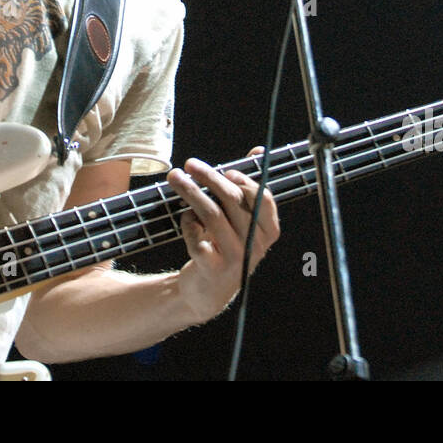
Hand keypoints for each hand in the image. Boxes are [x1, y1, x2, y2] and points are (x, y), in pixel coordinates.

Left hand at [167, 147, 279, 322]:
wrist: (207, 291)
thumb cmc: (224, 245)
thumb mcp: (239, 219)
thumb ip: (246, 186)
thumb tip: (256, 151)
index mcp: (268, 231)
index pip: (263, 199)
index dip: (244, 180)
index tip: (225, 170)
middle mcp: (255, 245)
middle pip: (232, 201)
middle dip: (208, 177)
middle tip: (189, 164)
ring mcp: (235, 258)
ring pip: (212, 215)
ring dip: (190, 192)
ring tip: (174, 177)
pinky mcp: (213, 270)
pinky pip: (197, 237)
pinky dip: (188, 223)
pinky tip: (186, 219)